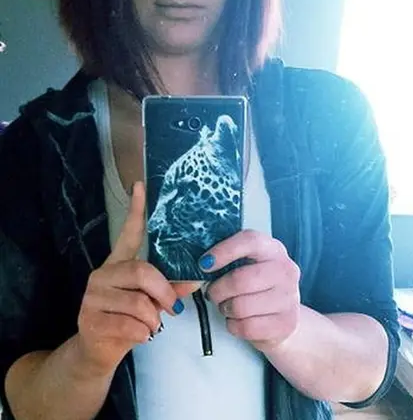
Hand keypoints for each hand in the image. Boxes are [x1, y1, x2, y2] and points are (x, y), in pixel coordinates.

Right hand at [76, 181, 199, 375]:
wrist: (96, 352)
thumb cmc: (127, 321)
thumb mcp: (151, 302)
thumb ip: (171, 288)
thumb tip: (198, 278)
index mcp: (118, 263)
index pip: (129, 232)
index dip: (136, 209)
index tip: (140, 185)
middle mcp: (102, 273)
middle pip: (142, 272)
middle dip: (164, 293)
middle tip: (173, 309)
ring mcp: (92, 295)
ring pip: (139, 302)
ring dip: (153, 320)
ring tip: (151, 326)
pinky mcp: (89, 319)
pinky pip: (130, 325)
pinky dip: (143, 334)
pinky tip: (140, 336)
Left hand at [200, 230, 300, 353]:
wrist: (284, 315)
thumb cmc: (258, 286)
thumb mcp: (249, 264)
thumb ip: (229, 259)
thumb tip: (202, 264)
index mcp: (273, 249)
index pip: (250, 241)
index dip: (224, 251)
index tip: (204, 264)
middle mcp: (285, 270)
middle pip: (240, 280)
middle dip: (218, 290)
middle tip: (213, 293)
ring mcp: (289, 297)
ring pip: (241, 307)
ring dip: (225, 309)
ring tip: (227, 306)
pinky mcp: (286, 323)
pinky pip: (246, 327)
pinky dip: (234, 325)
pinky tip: (237, 320)